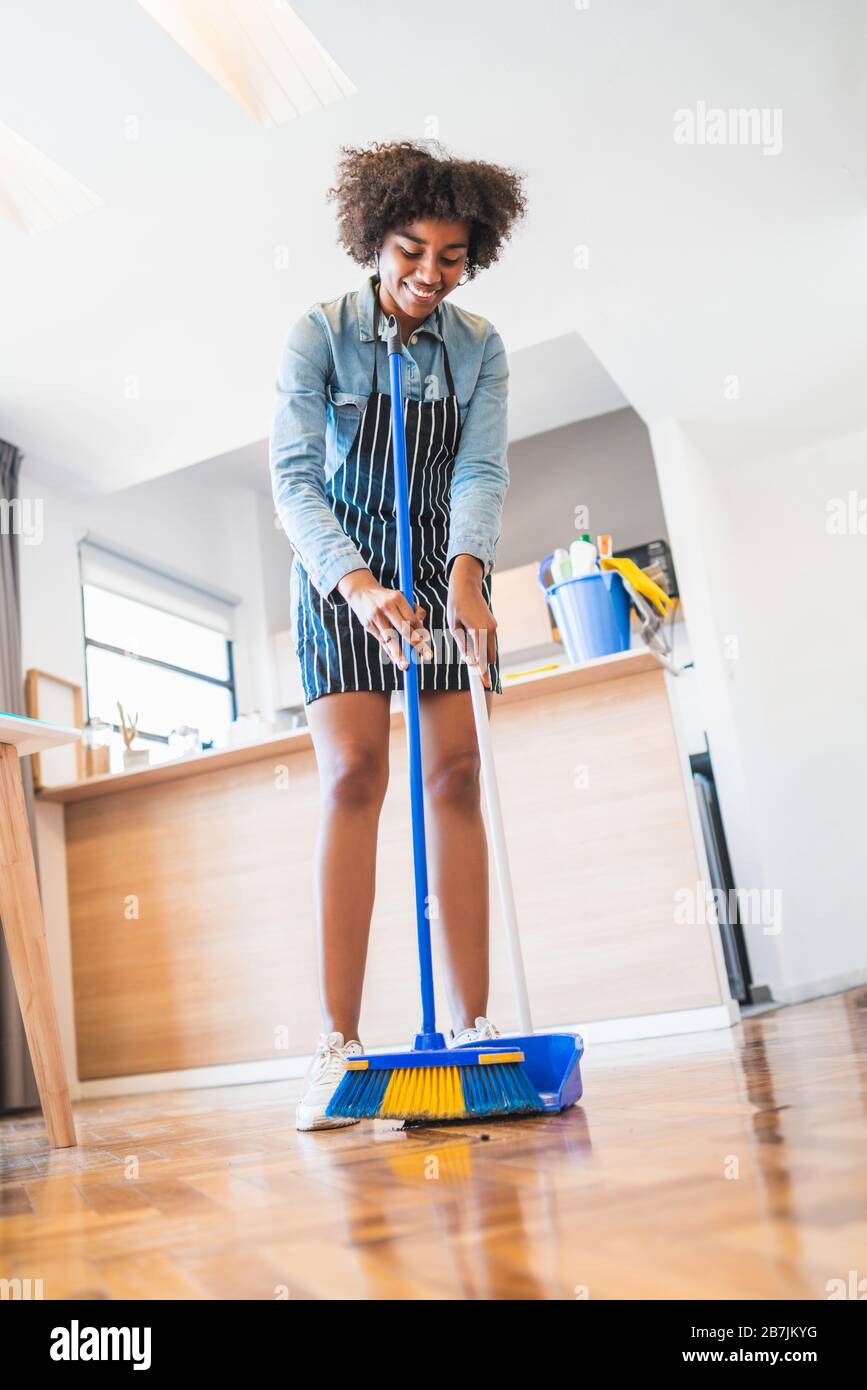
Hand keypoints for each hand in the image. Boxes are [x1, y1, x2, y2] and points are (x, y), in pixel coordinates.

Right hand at [337, 568, 431, 669]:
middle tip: (427, 655)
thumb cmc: (387, 597)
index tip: (426, 642)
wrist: (361, 591)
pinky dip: (390, 652)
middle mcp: (387, 607)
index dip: (420, 632)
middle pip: (404, 628)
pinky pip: (382, 641)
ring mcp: (376, 617)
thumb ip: (413, 611)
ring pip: (390, 638)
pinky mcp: (368, 625)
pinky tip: (397, 660)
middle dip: (416, 643)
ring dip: (399, 653)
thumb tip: (422, 630)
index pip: (412, 618)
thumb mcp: (400, 597)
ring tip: (405, 666)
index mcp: (398, 598)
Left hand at [447, 557, 495, 689]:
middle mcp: (490, 630)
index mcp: (480, 630)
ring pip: (490, 649)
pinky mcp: (492, 625)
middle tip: (479, 681)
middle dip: (484, 666)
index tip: (484, 684)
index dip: (483, 672)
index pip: (482, 657)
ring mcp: (493, 627)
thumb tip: (469, 661)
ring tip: (472, 661)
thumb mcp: (454, 626)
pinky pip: (489, 642)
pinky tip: (474, 647)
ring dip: (482, 656)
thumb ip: (463, 645)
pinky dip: (483, 648)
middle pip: (490, 656)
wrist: (467, 585)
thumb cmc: (456, 604)